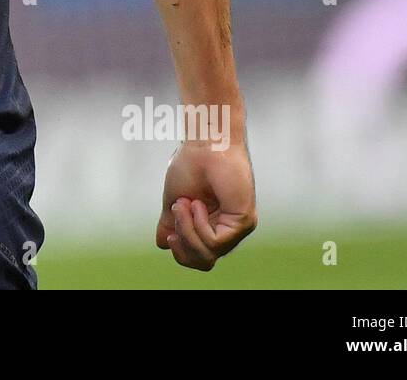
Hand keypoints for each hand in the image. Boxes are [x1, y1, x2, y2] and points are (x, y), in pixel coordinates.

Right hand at [155, 139, 256, 270]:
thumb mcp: (174, 200)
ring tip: (185, 204)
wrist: (205, 143)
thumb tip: (162, 243)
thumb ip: (171, 223)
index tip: (170, 226)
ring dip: (187, 230)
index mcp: (211, 225)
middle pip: (202, 262)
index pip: (197, 257)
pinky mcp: (244, 222)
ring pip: (207, 255)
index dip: (179, 249)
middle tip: (177, 213)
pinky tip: (197, 204)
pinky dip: (198, 225)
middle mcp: (226, 229)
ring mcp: (237, 227)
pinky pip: (214, 243)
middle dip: (182, 245)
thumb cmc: (190, 164)